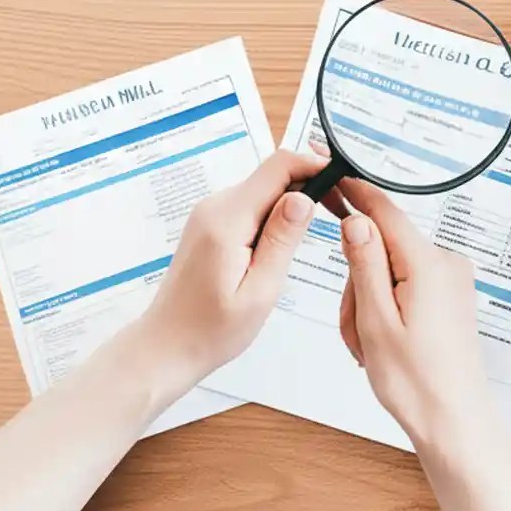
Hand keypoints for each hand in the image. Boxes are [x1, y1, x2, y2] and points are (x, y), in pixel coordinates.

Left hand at [136, 151, 323, 387]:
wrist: (167, 346)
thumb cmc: (212, 330)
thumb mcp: (260, 291)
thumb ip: (282, 240)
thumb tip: (303, 196)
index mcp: (227, 221)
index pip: (278, 167)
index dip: (314, 164)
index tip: (343, 179)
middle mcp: (215, 207)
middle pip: (273, 174)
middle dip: (310, 183)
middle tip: (341, 210)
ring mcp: (211, 213)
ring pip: (265, 188)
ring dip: (294, 200)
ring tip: (318, 230)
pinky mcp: (212, 224)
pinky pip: (252, 204)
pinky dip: (277, 213)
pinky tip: (288, 240)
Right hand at [334, 178, 494, 445]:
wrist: (454, 419)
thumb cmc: (418, 383)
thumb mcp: (376, 321)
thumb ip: (365, 265)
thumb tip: (357, 220)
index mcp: (429, 265)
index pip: (385, 213)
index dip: (355, 195)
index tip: (332, 179)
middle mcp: (447, 265)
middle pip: (382, 249)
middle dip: (358, 285)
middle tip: (356, 330)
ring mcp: (451, 281)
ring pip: (389, 272)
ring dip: (369, 304)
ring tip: (370, 346)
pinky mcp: (450, 296)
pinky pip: (405, 286)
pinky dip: (386, 309)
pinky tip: (383, 343)